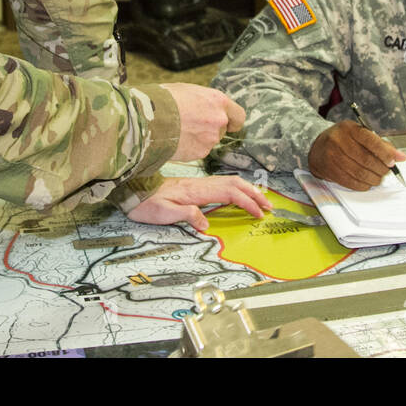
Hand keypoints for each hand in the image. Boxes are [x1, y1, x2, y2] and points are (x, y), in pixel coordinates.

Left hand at [125, 176, 272, 231]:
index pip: (230, 193)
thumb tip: (206, 223)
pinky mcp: (197, 186)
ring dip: (249, 189)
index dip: (247, 203)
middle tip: (270, 206)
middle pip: (236, 183)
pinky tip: (242, 194)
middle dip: (255, 194)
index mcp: (197, 191)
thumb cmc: (147, 204)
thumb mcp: (163, 213)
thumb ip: (186, 215)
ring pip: (231, 181)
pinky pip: (223, 184)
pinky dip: (238, 188)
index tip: (259, 214)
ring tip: (262, 200)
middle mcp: (202, 184)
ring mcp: (200, 183)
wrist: (134, 191)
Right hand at [163, 83, 245, 160]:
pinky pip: (198, 151)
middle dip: (209, 129)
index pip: (238, 116)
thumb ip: (203, 100)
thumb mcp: (187, 90)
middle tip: (191, 125)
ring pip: (209, 141)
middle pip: (222, 130)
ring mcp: (210, 138)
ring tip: (179, 131)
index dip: (232, 121)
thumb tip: (204, 105)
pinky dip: (189, 148)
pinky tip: (176, 140)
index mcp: (218, 101)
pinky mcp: (200, 153)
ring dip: (198, 139)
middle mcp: (219, 120)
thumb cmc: (164, 100)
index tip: (227, 123)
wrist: (149, 118)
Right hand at [308, 120, 405, 190]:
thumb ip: (381, 144)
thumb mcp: (360, 135)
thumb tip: (401, 157)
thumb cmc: (344, 140)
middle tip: (386, 172)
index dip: (385, 153)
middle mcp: (339, 140)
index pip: (371, 140)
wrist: (316, 146)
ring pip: (359, 173)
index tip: (393, 162)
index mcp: (349, 128)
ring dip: (373, 179)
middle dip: (381, 169)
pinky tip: (367, 182)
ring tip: (378, 178)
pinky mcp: (329, 170)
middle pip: (366, 159)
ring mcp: (332, 156)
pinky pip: (350, 182)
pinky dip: (363, 185)